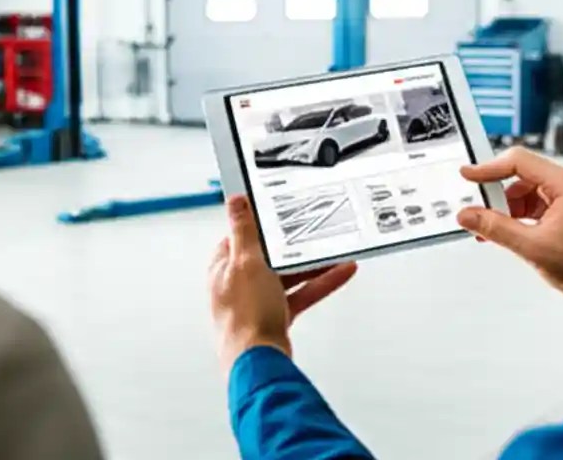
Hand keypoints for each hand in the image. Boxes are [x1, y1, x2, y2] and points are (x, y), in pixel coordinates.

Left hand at [208, 195, 357, 369]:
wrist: (259, 361)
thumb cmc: (245, 317)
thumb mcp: (247, 262)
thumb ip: (244, 230)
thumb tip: (235, 202)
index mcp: (224, 267)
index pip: (241, 236)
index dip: (260, 224)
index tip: (278, 212)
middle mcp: (238, 284)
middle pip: (270, 256)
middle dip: (295, 246)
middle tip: (315, 232)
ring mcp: (257, 302)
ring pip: (289, 276)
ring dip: (314, 265)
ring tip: (337, 253)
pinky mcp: (275, 317)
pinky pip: (300, 295)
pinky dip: (319, 285)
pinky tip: (339, 274)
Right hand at [458, 148, 562, 308]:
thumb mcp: (532, 247)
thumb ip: (496, 228)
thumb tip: (469, 215)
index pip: (518, 161)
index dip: (489, 168)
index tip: (468, 175)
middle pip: (520, 175)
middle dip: (496, 195)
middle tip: (477, 212)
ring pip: (524, 191)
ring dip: (506, 208)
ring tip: (491, 229)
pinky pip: (533, 203)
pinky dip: (517, 216)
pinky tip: (505, 231)